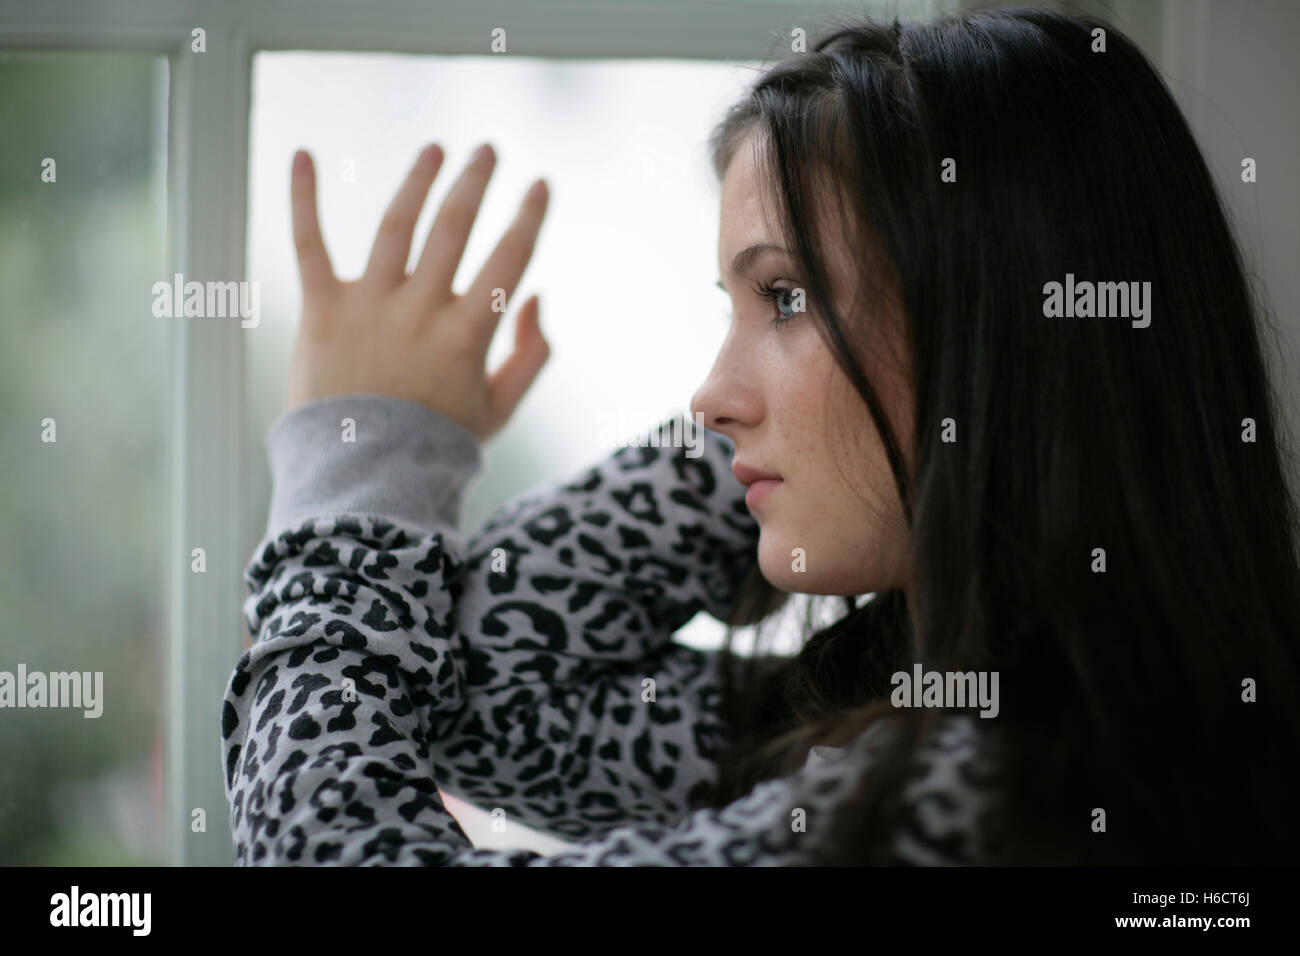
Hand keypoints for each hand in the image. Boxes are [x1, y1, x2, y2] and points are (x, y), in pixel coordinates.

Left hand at [285, 143, 550, 442]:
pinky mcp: (322, 309)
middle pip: (453, 228)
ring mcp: (370, 304)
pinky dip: (302, 198)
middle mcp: (421, 309)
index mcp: (467, 334)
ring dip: (419, 180)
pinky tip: (303, 154)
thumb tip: (536, 299)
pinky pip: (308, 244)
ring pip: (396, 224)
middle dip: (475, 182)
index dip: (528, 217)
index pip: (509, 259)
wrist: (362, 478)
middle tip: (488, 151)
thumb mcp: (499, 411)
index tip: (539, 185)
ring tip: (435, 150)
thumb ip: (530, 356)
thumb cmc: (436, 447)